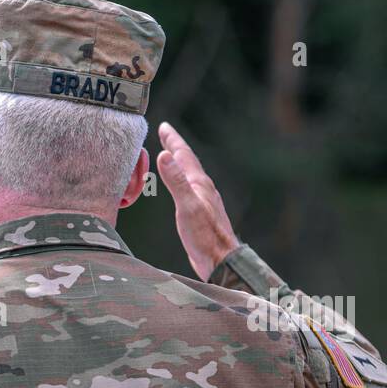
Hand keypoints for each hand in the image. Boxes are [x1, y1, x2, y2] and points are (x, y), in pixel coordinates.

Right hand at [156, 122, 239, 280]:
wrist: (221, 261)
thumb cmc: (206, 237)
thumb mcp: (187, 207)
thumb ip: (176, 182)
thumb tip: (165, 155)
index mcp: (199, 184)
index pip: (184, 156)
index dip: (173, 140)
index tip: (164, 126)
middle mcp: (203, 189)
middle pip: (188, 163)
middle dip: (176, 148)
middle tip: (166, 134)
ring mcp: (204, 202)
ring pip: (189, 176)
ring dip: (179, 164)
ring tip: (170, 157)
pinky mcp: (202, 215)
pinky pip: (188, 190)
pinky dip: (181, 181)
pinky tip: (180, 189)